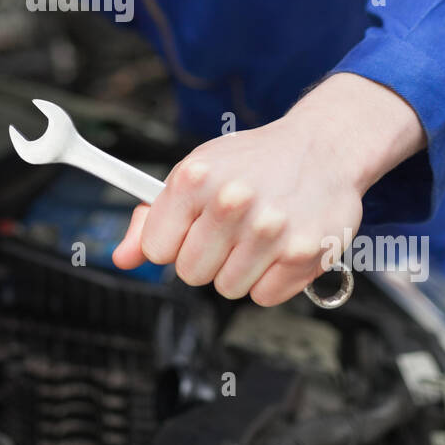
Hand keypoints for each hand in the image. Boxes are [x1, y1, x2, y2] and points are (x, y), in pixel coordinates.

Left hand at [111, 113, 363, 305]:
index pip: (157, 249)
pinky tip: (281, 247)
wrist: (322, 148)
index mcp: (195, 178)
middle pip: (191, 273)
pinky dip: (272, 279)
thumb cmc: (253, 162)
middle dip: (207, 257)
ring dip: (241, 269)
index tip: (191, 228)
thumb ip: (153, 219)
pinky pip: (266, 296)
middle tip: (230, 230)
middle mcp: (232, 201)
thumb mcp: (195, 173)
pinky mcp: (305, 253)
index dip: (173, 242)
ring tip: (258, 236)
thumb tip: (121, 258)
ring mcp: (270, 229)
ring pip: (228, 288)